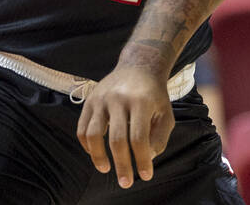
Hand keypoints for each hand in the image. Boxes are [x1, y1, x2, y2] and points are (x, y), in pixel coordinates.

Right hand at [76, 67, 174, 188]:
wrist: (139, 66)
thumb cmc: (155, 95)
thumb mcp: (166, 113)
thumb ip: (159, 137)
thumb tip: (145, 159)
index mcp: (141, 101)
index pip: (139, 137)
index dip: (141, 160)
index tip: (146, 176)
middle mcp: (119, 99)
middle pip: (117, 139)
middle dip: (122, 165)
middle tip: (126, 183)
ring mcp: (101, 99)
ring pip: (94, 135)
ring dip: (98, 157)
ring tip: (106, 169)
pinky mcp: (89, 101)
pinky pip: (82, 129)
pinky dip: (87, 145)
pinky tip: (95, 154)